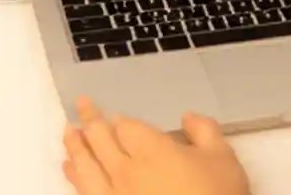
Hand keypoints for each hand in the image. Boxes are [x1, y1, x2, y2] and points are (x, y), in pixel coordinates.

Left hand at [62, 97, 250, 194]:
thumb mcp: (223, 159)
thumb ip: (205, 130)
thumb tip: (188, 117)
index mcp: (152, 150)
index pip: (126, 127)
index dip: (119, 119)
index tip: (115, 114)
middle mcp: (125, 169)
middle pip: (99, 137)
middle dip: (89, 118)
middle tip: (81, 104)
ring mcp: (112, 193)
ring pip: (85, 162)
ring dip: (74, 143)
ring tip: (67, 130)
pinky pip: (82, 189)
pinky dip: (73, 174)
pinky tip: (69, 167)